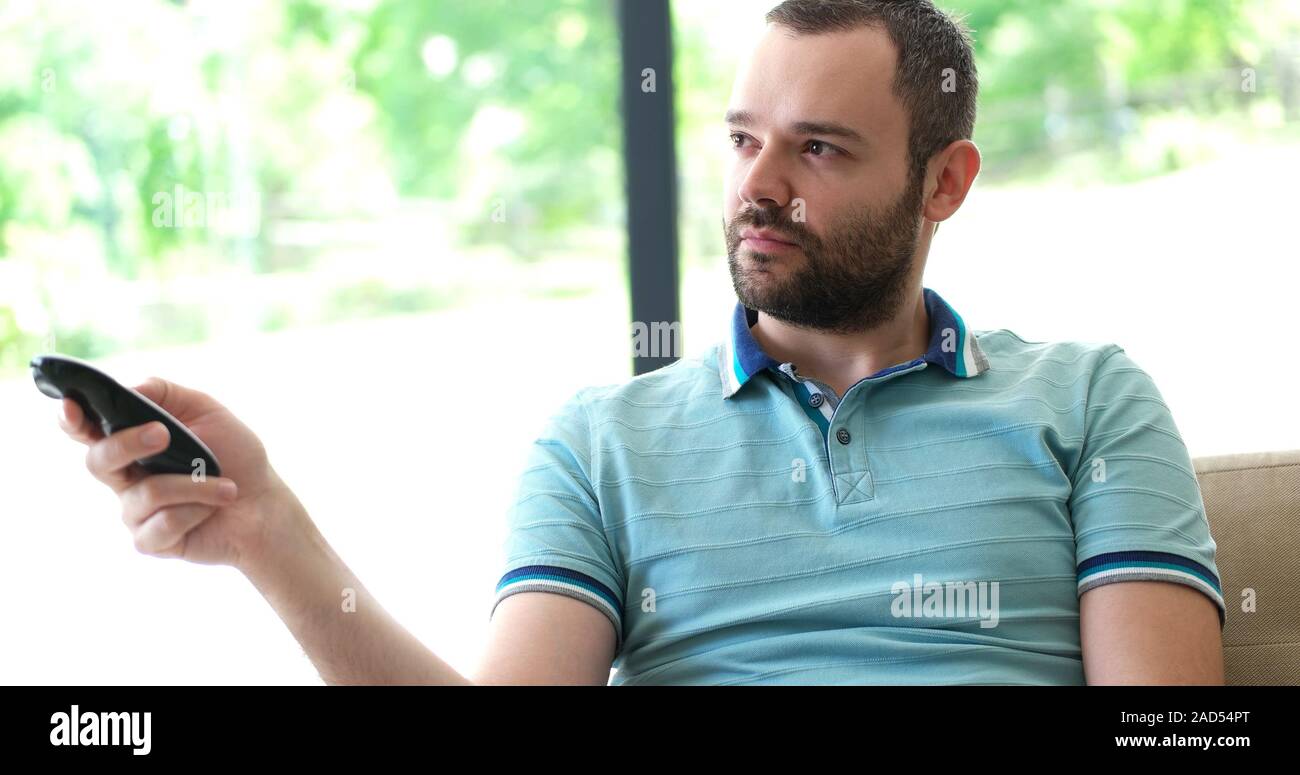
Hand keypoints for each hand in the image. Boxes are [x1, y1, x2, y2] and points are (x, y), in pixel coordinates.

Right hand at [57, 376, 287, 568]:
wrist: (264, 505)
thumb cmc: (235, 456)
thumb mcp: (207, 411)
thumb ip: (166, 395)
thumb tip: (129, 389)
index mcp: (132, 442)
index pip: (88, 430)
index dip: (71, 419)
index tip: (70, 405)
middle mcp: (126, 477)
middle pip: (99, 460)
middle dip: (129, 443)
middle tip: (164, 435)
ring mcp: (134, 511)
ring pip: (145, 493)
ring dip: (194, 485)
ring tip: (226, 487)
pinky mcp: (149, 541)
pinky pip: (163, 523)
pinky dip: (197, 511)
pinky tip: (212, 510)